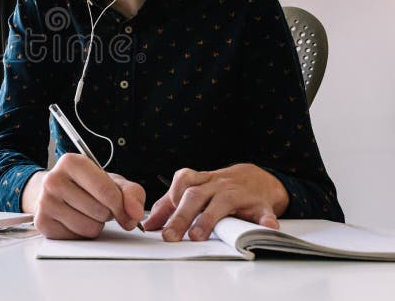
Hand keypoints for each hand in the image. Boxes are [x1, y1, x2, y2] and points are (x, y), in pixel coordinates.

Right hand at [22, 153, 144, 238]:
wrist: (54, 191)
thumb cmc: (86, 185)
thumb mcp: (111, 181)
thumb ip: (131, 192)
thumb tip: (135, 212)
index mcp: (71, 162)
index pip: (106, 191)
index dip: (123, 207)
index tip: (128, 213)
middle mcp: (53, 180)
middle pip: (100, 211)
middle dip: (107, 213)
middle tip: (98, 205)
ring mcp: (45, 202)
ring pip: (89, 228)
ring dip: (95, 224)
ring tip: (87, 212)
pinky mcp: (42, 223)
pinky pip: (77, 238)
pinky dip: (82, 234)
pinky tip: (76, 220)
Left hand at [143, 164, 288, 241]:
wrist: (257, 179)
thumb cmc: (219, 188)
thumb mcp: (193, 191)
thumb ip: (169, 206)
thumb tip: (148, 225)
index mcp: (200, 181)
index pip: (181, 186)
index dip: (169, 203)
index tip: (158, 226)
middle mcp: (217, 185)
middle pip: (195, 195)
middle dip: (181, 216)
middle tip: (171, 236)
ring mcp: (239, 194)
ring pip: (223, 202)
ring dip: (209, 219)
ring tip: (198, 236)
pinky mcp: (260, 205)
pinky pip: (263, 211)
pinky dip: (264, 220)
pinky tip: (266, 228)